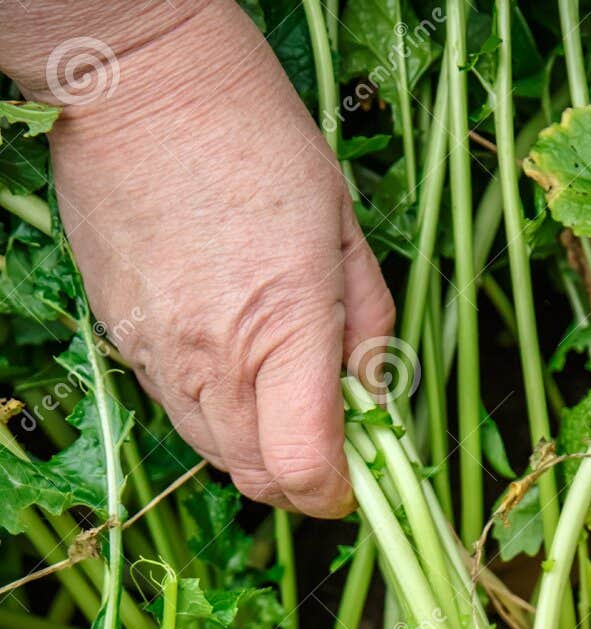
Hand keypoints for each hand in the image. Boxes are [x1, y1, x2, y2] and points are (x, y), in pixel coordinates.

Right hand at [39, 3, 393, 516]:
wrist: (142, 85)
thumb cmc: (255, 140)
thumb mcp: (345, 230)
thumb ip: (368, 330)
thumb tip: (377, 401)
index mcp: (283, 334)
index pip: (305, 471)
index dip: (338, 491)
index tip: (359, 476)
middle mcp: (213, 363)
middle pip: (259, 479)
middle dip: (302, 476)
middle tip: (330, 433)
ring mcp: (160, 358)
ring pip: (215, 453)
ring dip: (258, 447)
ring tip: (282, 387)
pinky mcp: (124, 343)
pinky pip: (177, 410)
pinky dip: (215, 411)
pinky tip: (233, 357)